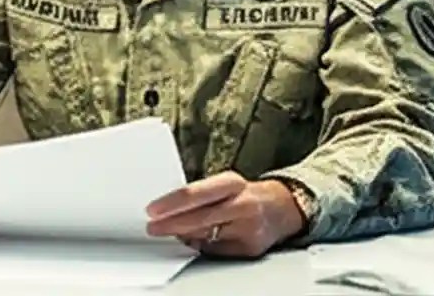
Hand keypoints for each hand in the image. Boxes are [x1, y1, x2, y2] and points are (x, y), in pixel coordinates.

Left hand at [144, 172, 304, 258]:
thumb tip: (167, 209)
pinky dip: (201, 245)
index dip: (172, 203)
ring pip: (206, 236)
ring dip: (183, 235)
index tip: (153, 210)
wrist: (281, 208)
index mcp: (232, 183)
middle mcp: (242, 204)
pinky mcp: (250, 248)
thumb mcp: (224, 185)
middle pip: (199, 218)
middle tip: (153, 227)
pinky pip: (216, 250)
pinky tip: (193, 240)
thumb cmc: (244, 194)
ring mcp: (247, 228)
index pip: (196, 193)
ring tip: (169, 232)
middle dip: (171, 224)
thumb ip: (199, 195)